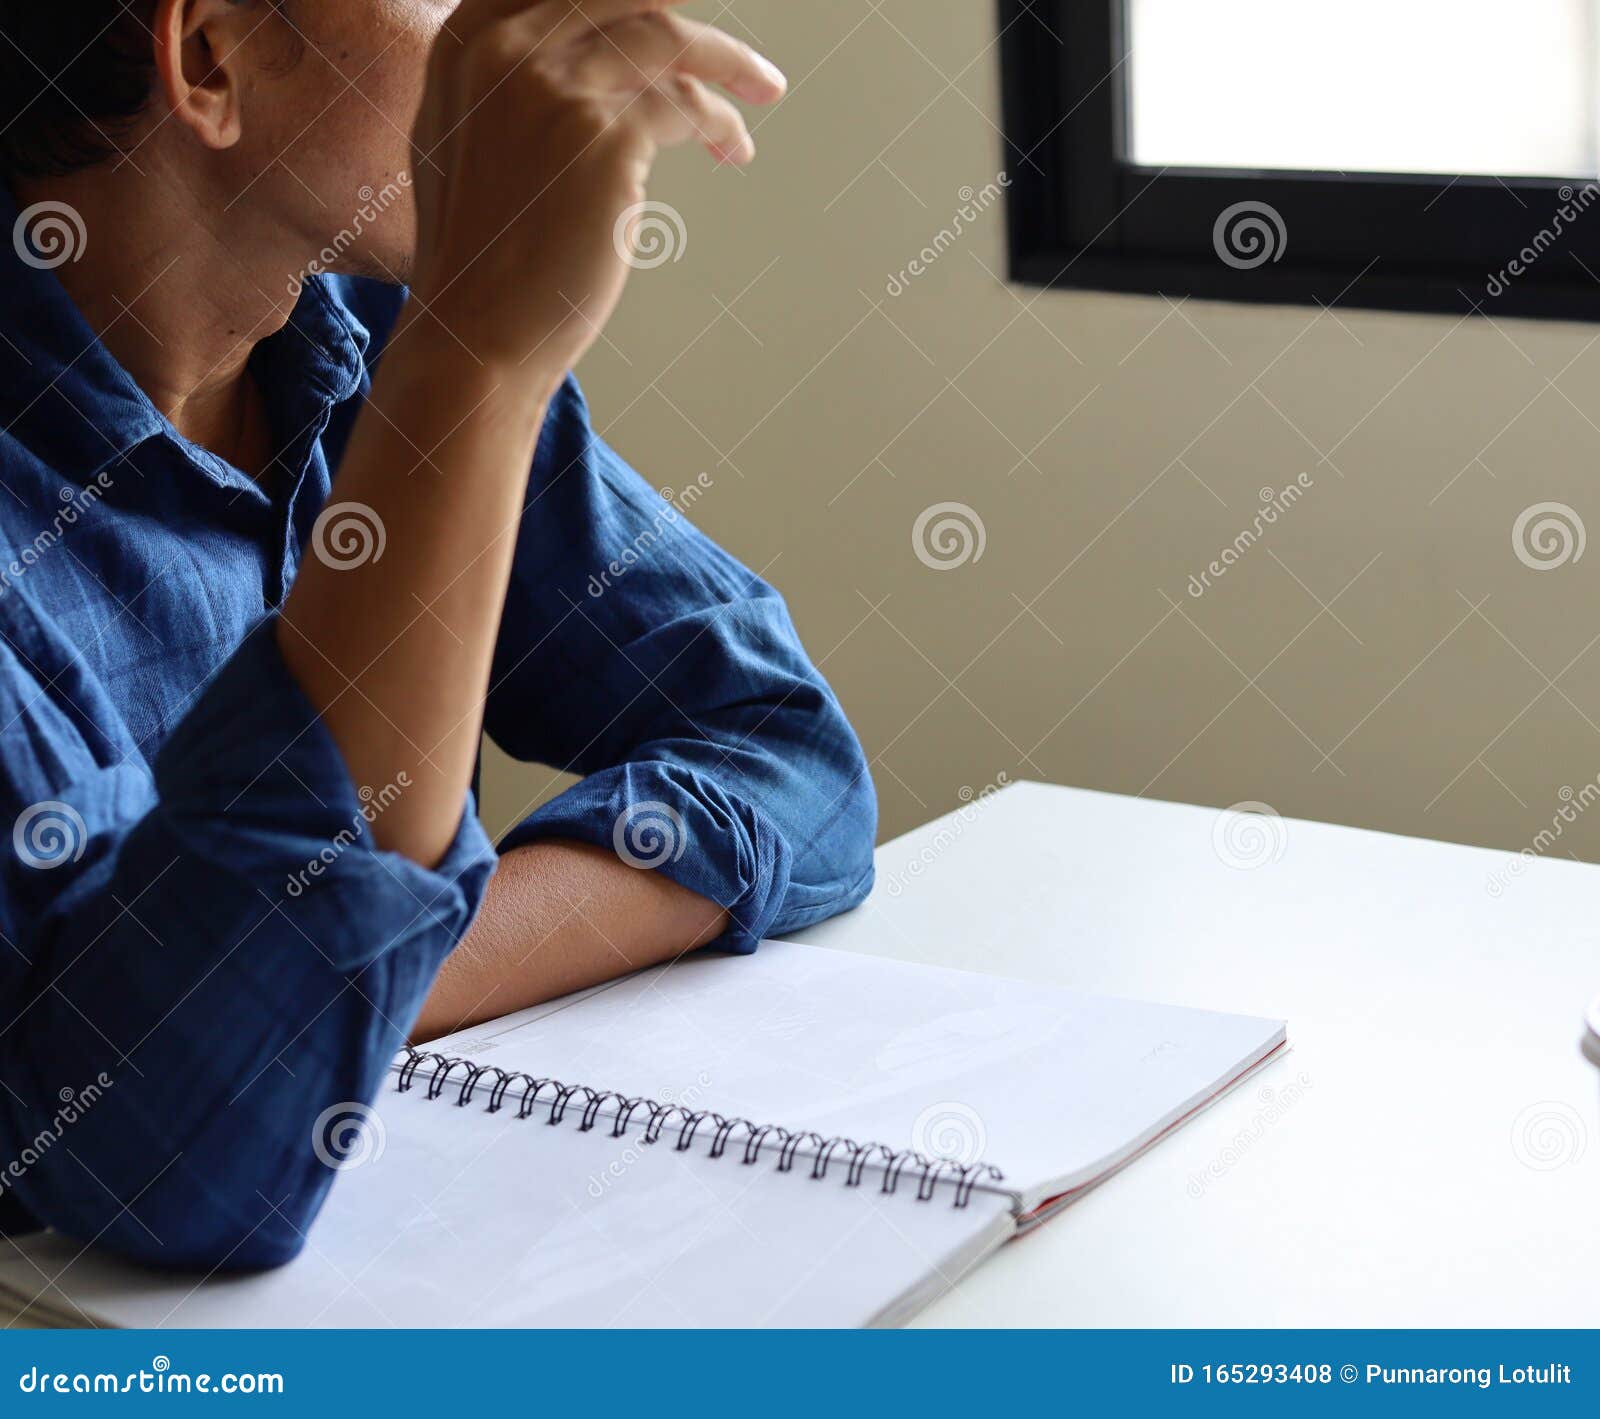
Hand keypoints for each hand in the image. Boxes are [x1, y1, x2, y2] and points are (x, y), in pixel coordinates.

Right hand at [407, 0, 785, 392]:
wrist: (477, 330)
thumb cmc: (483, 257)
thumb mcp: (469, 143)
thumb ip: (511, 85)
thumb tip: (582, 60)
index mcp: (465, 44)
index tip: (673, 9)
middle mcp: (503, 49)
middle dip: (692, 22)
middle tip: (738, 50)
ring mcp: (553, 86)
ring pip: (666, 37)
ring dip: (727, 62)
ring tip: (764, 89)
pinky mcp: (602, 135)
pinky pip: (684, 106)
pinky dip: (720, 123)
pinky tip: (735, 149)